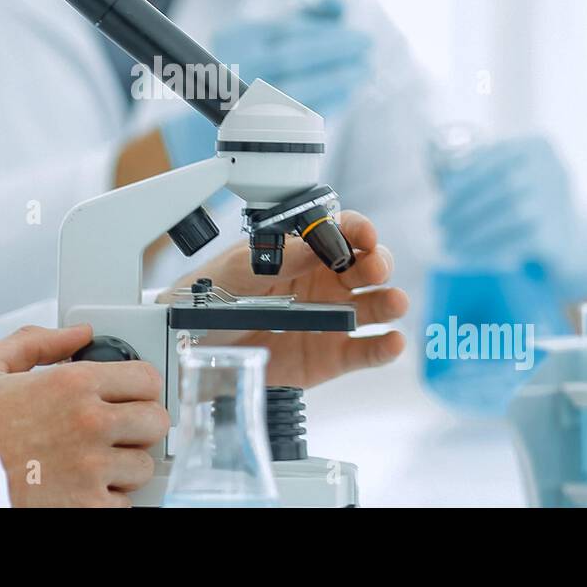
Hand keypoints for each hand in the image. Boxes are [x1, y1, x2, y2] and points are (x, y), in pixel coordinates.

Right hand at [0, 324, 169, 506]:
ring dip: (125, 463)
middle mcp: (90, 424)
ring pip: (144, 465)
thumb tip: (79, 332)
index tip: (130, 395)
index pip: (147, 378)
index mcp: (72, 384)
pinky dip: (110, 498)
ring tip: (96, 461)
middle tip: (119, 428)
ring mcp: (92, 469)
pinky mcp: (87, 507)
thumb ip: (36, 341)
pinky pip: (125, 503)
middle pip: (156, 421)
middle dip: (140, 424)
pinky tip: (85, 487)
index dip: (140, 386)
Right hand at [161, 4, 372, 166]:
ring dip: (338, 77)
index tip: (355, 32)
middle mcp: (234, 68)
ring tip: (362, 69)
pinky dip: (328, 101)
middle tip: (365, 45)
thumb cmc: (252, 66)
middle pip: (293, 57)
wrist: (214, 116)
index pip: (286, 30)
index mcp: (234, 39)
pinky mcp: (258, 129)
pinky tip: (345, 91)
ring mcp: (244, 101)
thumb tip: (338, 4)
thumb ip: (306, 16)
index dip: (326, 31)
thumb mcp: (270, 33)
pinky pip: (300, 114)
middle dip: (336, 50)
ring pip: (298, 88)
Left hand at [167, 211, 406, 386]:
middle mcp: (324, 281)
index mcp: (303, 252)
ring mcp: (331, 319)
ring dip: (389, 301)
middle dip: (378, 262)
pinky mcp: (332, 357)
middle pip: (366, 266)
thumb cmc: (212, 294)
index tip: (366, 234)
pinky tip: (391, 342)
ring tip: (394, 302)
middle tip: (375, 267)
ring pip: (374, 306)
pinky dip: (383, 348)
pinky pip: (365, 351)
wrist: (192, 344)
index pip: (341, 232)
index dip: (358, 230)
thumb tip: (315, 243)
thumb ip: (280, 258)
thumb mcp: (239, 269)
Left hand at [436, 136, 586, 301]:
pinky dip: (486, 250)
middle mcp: (553, 170)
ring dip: (471, 231)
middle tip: (439, 223)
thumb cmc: (529, 202)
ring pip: (507, 215)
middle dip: (463, 206)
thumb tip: (443, 180)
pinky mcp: (557, 236)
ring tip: (448, 242)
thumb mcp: (512, 176)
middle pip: (500, 186)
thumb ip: (482, 172)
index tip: (442, 197)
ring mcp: (558, 203)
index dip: (464, 178)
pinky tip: (467, 255)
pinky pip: (515, 243)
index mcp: (539, 147)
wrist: (573, 241)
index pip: (495, 158)